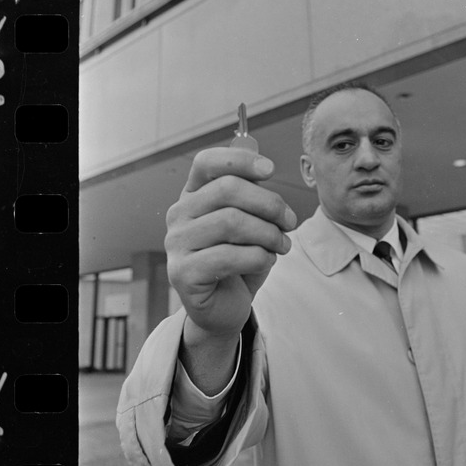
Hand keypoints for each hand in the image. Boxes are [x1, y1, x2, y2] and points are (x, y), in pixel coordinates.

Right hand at [165, 147, 297, 343]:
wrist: (225, 306)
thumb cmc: (240, 259)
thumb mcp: (251, 221)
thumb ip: (252, 195)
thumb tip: (263, 169)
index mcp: (193, 194)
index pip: (206, 162)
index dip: (239, 160)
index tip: (270, 169)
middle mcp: (179, 214)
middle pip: (226, 189)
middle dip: (268, 203)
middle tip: (290, 221)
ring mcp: (176, 244)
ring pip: (231, 222)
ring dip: (268, 233)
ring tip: (282, 245)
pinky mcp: (182, 273)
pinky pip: (228, 257)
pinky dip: (257, 258)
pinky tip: (265, 262)